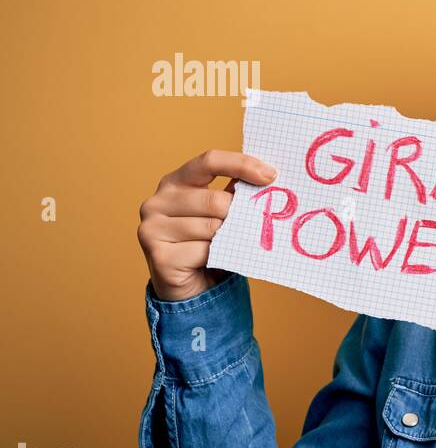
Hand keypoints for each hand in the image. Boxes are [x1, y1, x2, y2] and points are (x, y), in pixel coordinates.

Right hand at [137, 149, 277, 301]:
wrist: (191, 286)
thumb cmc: (209, 243)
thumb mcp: (222, 212)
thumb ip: (236, 193)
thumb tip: (270, 176)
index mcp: (175, 182)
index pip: (209, 161)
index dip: (241, 164)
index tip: (271, 175)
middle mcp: (157, 201)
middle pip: (215, 200)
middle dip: (239, 215)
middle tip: (250, 227)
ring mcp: (152, 228)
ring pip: (211, 227)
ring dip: (229, 238)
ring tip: (228, 245)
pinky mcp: (158, 255)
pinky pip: (205, 251)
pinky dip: (218, 257)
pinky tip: (213, 260)